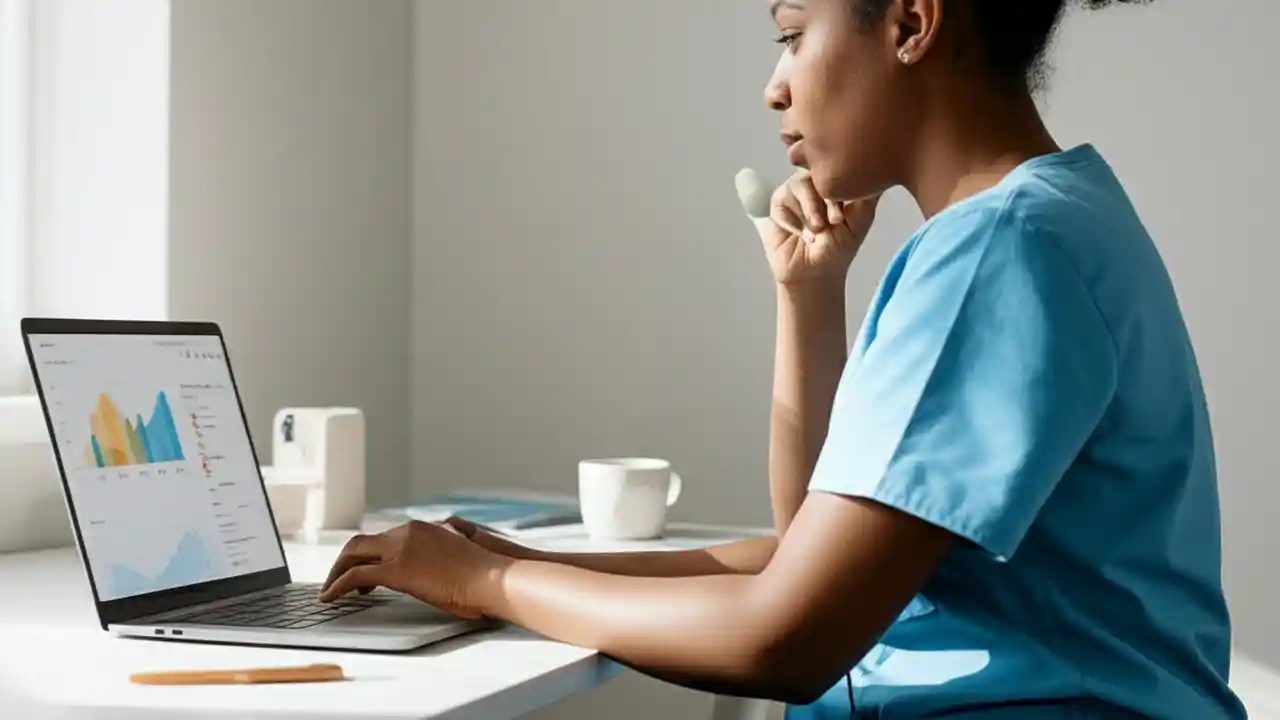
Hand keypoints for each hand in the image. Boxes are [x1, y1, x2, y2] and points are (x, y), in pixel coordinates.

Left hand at [318, 520, 506, 618]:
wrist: (494, 578)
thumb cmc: (486, 575)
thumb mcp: (461, 557)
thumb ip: (443, 555)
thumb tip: (437, 568)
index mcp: (424, 528)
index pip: (385, 537)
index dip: (370, 554)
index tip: (364, 571)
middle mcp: (408, 531)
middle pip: (363, 541)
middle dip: (346, 560)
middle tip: (338, 579)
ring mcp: (401, 548)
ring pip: (353, 553)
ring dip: (337, 571)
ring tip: (330, 590)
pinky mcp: (396, 570)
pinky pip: (355, 575)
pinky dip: (337, 586)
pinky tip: (331, 598)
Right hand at [752, 170, 878, 286]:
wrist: (816, 273)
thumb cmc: (839, 247)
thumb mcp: (860, 220)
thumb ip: (868, 194)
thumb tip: (878, 169)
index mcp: (835, 181)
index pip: (836, 167)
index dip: (839, 187)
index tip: (841, 217)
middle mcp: (814, 182)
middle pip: (814, 172)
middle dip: (823, 200)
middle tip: (832, 222)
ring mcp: (794, 192)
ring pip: (797, 185)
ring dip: (809, 210)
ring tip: (817, 231)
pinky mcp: (777, 205)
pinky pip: (782, 202)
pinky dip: (794, 221)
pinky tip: (804, 237)